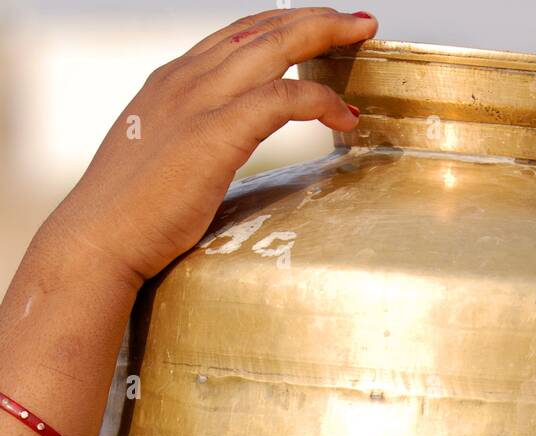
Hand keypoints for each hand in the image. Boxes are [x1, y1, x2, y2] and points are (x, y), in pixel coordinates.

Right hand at [35, 8, 376, 291]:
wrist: (98, 240)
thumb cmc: (128, 217)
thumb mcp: (157, 161)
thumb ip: (187, 143)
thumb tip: (210, 156)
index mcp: (170, 81)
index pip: (234, 34)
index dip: (280, 26)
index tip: (316, 27)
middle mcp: (185, 78)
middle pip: (262, 27)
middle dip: (315, 17)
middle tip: (359, 20)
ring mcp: (199, 101)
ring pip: (276, 45)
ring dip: (326, 36)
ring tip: (363, 39)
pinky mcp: (217, 132)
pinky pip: (284, 98)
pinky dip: (321, 99)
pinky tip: (345, 115)